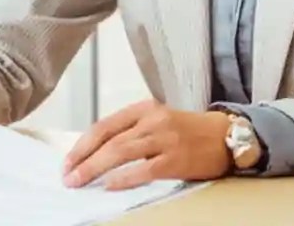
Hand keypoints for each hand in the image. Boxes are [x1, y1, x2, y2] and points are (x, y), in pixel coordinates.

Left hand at [62, 100, 231, 189]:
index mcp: (144, 109)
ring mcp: (164, 139)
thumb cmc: (188, 131)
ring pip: (121, 153)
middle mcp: (152, 120)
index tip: (68, 161)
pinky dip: (124, 178)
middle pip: (109, 140)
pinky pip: (144, 170)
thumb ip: (131, 131)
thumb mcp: (157, 120)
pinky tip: (110, 185)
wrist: (226, 135)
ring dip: (96, 169)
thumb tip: (97, 152)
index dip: (83, 144)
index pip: (104, 125)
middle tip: (68, 176)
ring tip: (80, 181)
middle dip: (84, 160)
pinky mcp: (176, 159)